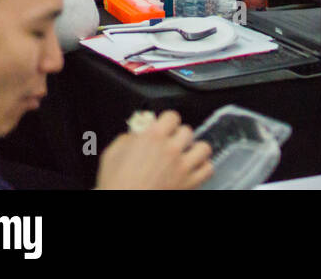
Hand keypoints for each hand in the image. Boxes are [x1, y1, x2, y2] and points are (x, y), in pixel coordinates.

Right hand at [95, 110, 213, 189]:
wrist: (123, 205)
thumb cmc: (116, 185)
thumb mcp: (112, 154)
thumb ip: (126, 138)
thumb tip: (135, 134)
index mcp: (153, 137)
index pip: (172, 116)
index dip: (166, 122)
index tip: (163, 128)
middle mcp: (171, 149)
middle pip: (187, 131)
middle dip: (178, 136)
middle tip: (170, 144)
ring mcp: (182, 166)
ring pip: (203, 147)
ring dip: (195, 150)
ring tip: (186, 155)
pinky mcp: (190, 183)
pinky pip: (208, 169)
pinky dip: (203, 168)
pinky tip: (193, 170)